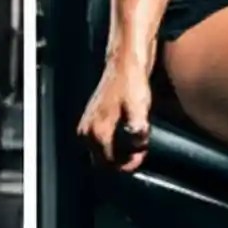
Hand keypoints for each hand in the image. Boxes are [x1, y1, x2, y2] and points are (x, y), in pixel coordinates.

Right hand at [76, 53, 151, 171]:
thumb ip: (138, 132)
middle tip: (139, 151)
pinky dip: (113, 143)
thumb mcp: (139, 109)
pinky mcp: (90, 120)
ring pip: (100, 152)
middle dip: (121, 160)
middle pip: (102, 161)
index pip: (109, 163)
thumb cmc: (131, 84)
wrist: (123, 64)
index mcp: (97, 131)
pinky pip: (100, 142)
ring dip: (117, 152)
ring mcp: (86, 125)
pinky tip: (126, 133)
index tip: (141, 155)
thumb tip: (138, 145)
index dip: (128, 164)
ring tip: (135, 142)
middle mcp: (87, 131)